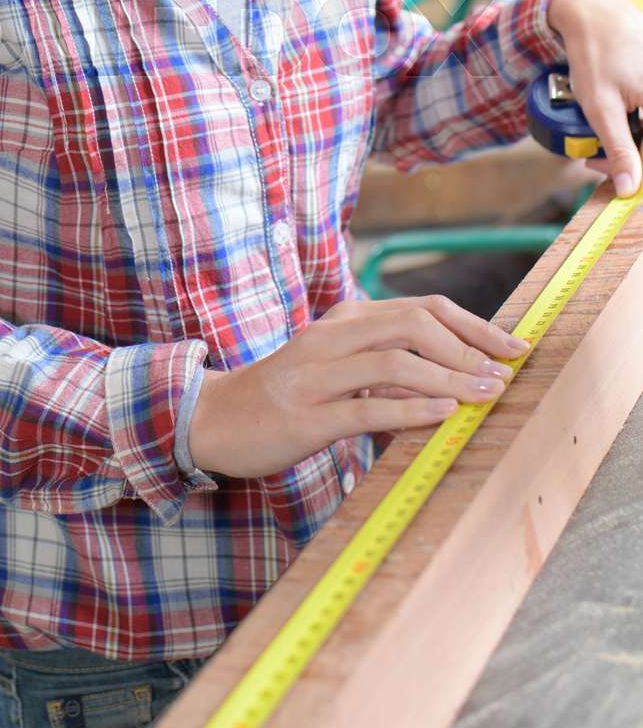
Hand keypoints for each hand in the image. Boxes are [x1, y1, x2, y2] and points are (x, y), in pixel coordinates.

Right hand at [187, 296, 528, 479]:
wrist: (213, 419)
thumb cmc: (284, 396)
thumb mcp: (336, 366)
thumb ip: (385, 362)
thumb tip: (453, 376)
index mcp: (344, 320)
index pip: (423, 308)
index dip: (475, 326)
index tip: (514, 347)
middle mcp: (331, 337)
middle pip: (413, 324)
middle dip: (468, 348)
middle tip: (506, 374)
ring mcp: (316, 375)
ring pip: (394, 362)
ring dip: (449, 379)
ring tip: (486, 395)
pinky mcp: (306, 415)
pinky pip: (365, 408)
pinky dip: (410, 410)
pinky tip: (442, 417)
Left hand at [547, 0, 642, 195]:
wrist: (595, 16)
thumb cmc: (596, 56)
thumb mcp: (601, 107)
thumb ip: (618, 148)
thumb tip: (630, 187)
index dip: (635, 171)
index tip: (609, 175)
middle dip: (630, 155)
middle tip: (595, 159)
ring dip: (632, 141)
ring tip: (600, 143)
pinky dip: (636, 124)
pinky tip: (618, 124)